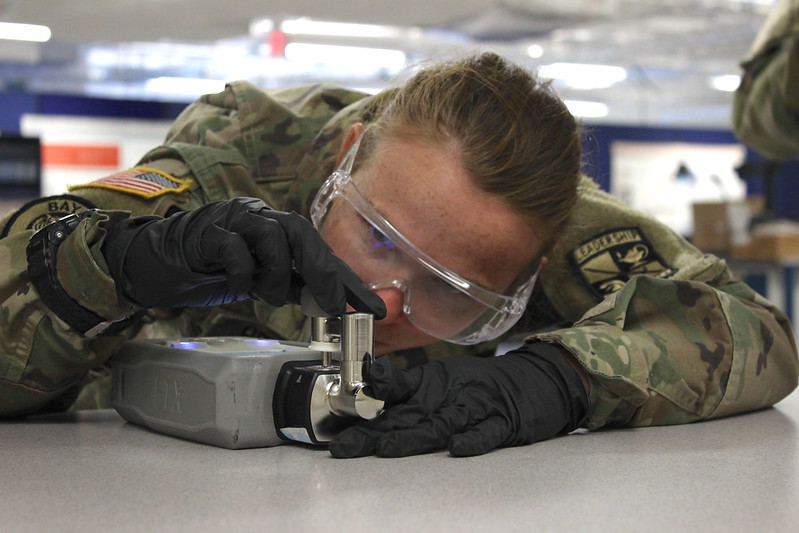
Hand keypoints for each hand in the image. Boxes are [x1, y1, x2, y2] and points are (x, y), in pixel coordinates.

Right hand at [102, 197, 385, 316]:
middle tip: (333, 305)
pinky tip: (240, 287)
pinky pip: (232, 248)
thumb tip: (330, 302)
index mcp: (276, 227)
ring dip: (277, 273)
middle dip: (322, 270)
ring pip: (271, 235)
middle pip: (301, 231)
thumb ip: (292, 284)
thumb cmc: (213, 268)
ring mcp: (231, 219)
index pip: (320, 251)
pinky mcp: (204, 232)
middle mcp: (258, 216)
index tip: (375, 309)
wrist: (158, 263)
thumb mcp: (261, 280)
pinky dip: (242, 272)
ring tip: (269, 296)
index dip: (349, 280)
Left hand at [329, 343, 588, 457]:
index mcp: (429, 387)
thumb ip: (405, 393)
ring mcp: (475, 408)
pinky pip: (487, 433)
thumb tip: (366, 391)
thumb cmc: (482, 386)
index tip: (338, 408)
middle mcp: (447, 396)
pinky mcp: (503, 422)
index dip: (365, 395)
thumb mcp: (440, 383)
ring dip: (414, 436)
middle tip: (343, 447)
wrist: (536, 380)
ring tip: (387, 447)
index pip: (392, 389)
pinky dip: (473, 440)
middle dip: (372, 433)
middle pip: (406, 416)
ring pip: (441, 424)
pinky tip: (457, 449)